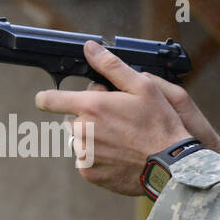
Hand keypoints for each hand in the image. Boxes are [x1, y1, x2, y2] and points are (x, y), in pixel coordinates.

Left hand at [34, 42, 204, 194]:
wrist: (170, 166)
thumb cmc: (160, 124)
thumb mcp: (142, 87)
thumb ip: (111, 66)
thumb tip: (90, 47)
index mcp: (90, 106)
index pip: (49, 100)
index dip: (49, 98)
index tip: (51, 100)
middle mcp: (81, 130)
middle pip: (71, 119)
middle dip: (87, 118)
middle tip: (116, 121)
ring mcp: (84, 153)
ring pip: (79, 140)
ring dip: (93, 138)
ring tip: (120, 141)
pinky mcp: (89, 172)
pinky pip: (85, 160)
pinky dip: (98, 158)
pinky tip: (119, 156)